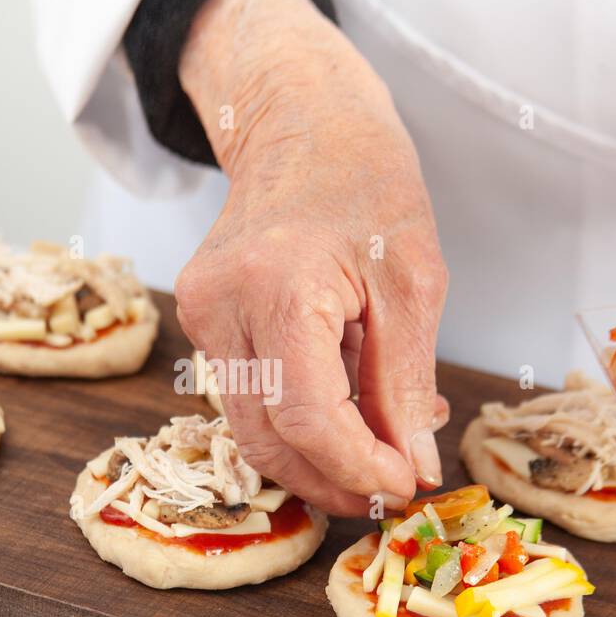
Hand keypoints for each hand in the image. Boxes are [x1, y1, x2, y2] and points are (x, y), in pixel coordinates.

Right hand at [174, 0, 448, 515]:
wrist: (304, 126)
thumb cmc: (367, 186)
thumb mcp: (414, 285)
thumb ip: (406, 385)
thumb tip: (413, 468)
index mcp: (278, 284)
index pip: (306, 417)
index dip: (358, 466)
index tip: (406, 485)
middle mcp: (221, 304)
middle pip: (265, 437)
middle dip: (330, 479)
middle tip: (389, 490)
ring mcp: (201, 314)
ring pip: (250, 426)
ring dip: (314, 455)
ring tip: (377, 449)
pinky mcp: (201, 320)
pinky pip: (246, 394)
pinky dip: (297, 418)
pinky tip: (347, 408)